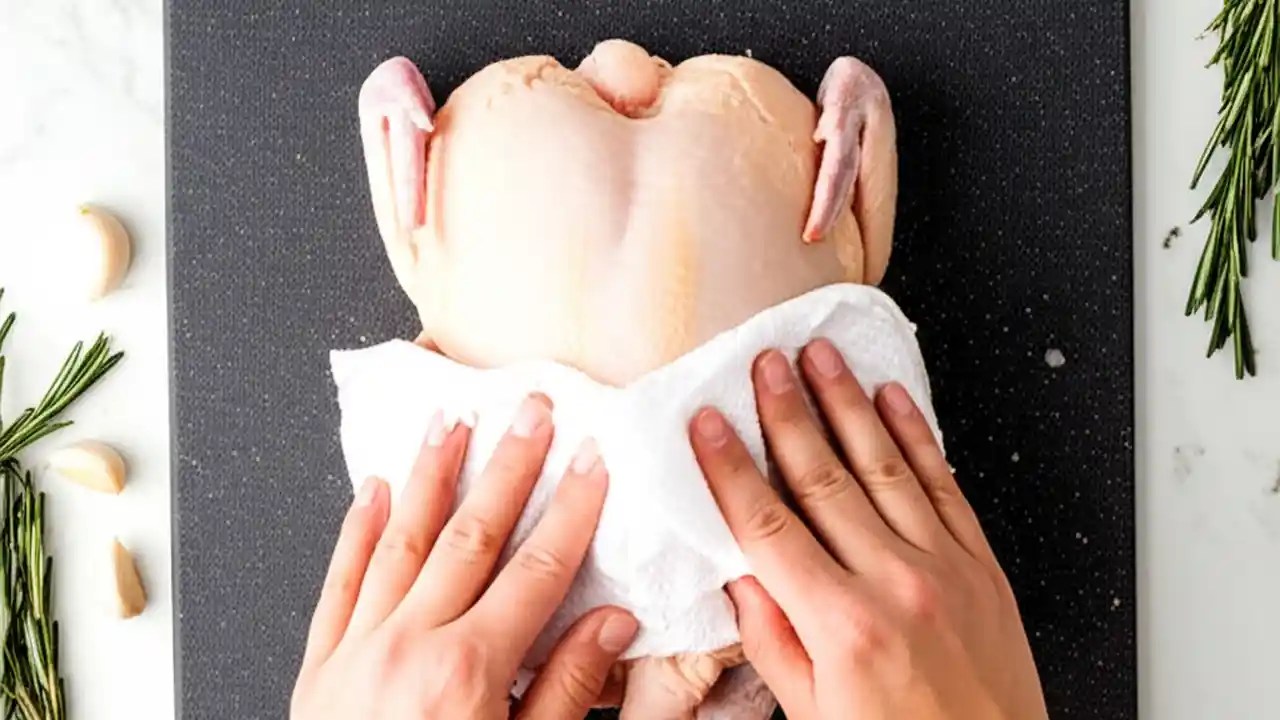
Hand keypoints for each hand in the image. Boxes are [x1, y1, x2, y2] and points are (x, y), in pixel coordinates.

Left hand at [292, 394, 638, 718]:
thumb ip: (567, 692)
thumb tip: (611, 621)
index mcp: (468, 673)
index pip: (536, 570)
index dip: (572, 511)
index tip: (594, 461)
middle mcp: (408, 646)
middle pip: (470, 536)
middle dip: (508, 466)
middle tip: (530, 409)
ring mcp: (356, 652)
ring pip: (398, 540)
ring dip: (429, 475)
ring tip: (451, 421)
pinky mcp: (318, 669)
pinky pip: (337, 583)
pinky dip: (354, 532)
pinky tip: (370, 488)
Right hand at [689, 340, 1047, 719]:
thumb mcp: (816, 715)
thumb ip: (773, 641)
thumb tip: (741, 576)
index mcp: (843, 626)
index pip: (768, 527)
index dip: (730, 470)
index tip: (706, 425)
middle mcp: (895, 584)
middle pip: (823, 479)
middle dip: (787, 413)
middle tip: (763, 363)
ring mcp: (945, 567)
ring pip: (884, 466)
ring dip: (847, 404)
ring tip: (821, 357)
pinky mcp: (982, 565)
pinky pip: (944, 484)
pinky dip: (918, 436)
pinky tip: (893, 398)